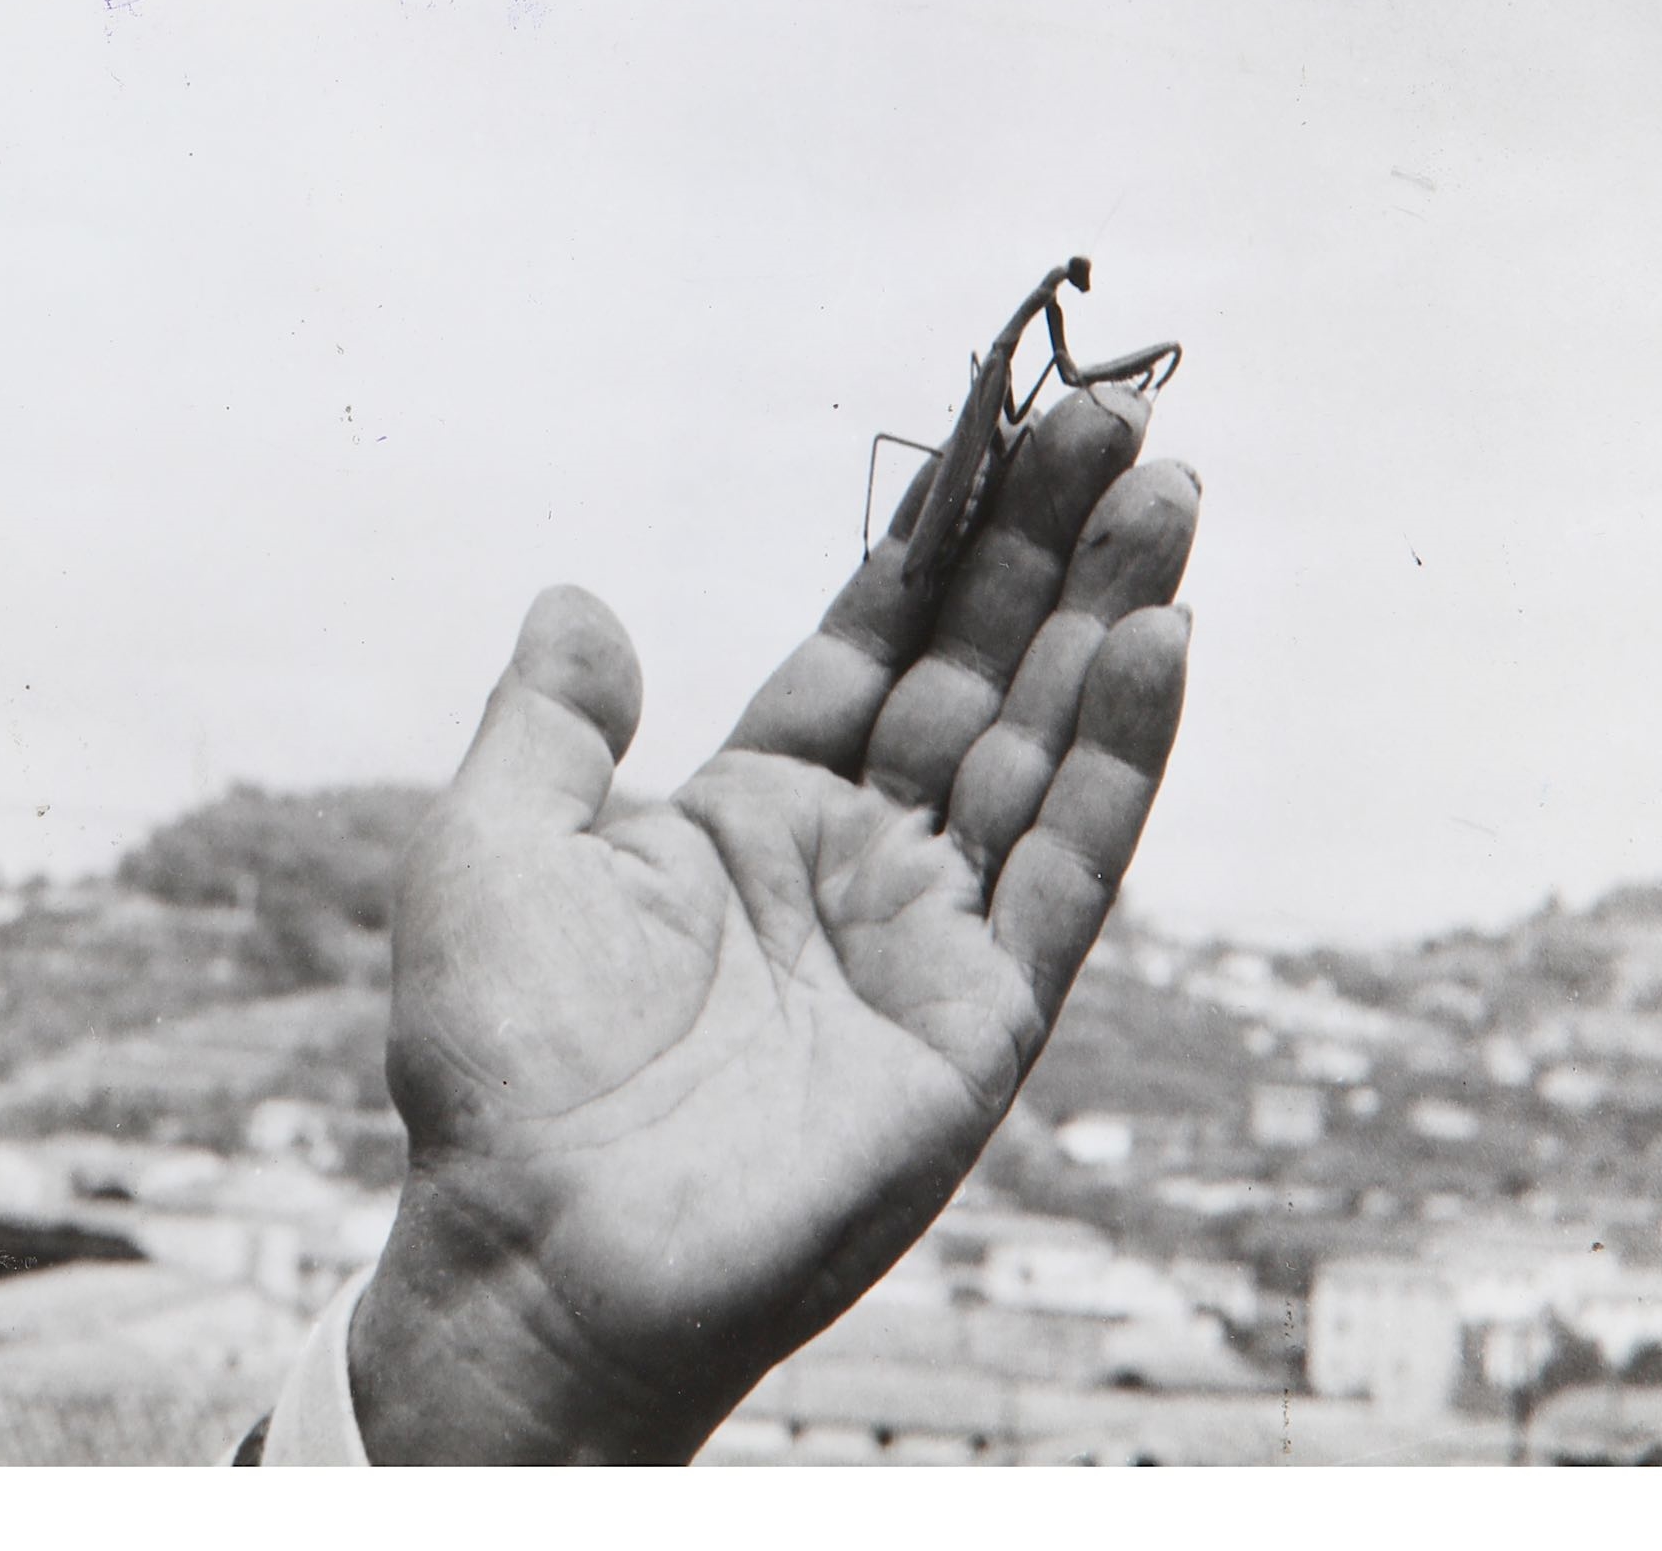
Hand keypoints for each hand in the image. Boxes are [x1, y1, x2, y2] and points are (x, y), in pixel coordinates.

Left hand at [348, 388, 1197, 1461]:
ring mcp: (927, 940)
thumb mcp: (493, 843)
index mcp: (750, 815)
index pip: (873, 645)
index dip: (939, 541)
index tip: (1000, 426)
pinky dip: (1120, 759)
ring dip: (1110, 618)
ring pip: (1045, 747)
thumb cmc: (499, 1060)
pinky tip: (1160, 644)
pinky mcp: (980, 1021)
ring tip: (1168, 491)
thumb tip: (577, 598)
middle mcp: (854, 863)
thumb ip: (552, 720)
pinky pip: (1068, 871)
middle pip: (981, 673)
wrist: (539, 1242)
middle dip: (1050, 548)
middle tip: (1123, 419)